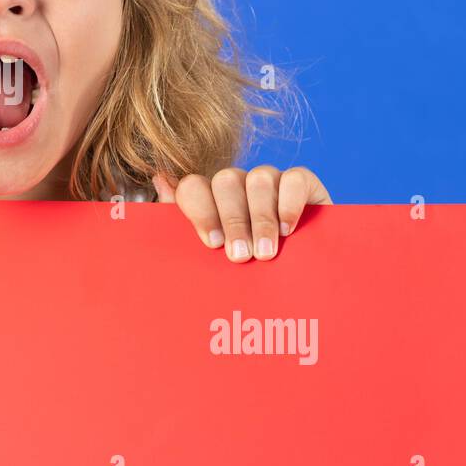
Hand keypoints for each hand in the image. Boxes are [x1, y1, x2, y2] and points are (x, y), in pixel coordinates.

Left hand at [153, 166, 331, 261]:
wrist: (299, 286)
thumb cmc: (249, 272)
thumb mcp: (212, 258)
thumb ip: (182, 224)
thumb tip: (160, 179)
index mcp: (211, 199)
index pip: (194, 186)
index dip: (200, 211)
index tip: (211, 243)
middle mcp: (238, 185)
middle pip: (226, 181)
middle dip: (232, 220)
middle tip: (239, 255)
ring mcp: (271, 181)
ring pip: (259, 179)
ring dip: (261, 220)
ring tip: (265, 253)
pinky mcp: (305, 184)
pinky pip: (295, 178)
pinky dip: (289, 204)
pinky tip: (288, 230)